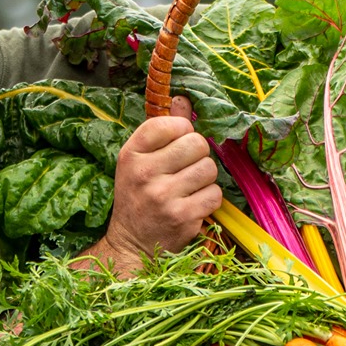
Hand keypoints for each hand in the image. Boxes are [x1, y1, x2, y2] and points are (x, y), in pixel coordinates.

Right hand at [95, 99, 221, 266]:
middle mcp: (144, 173)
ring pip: (209, 168)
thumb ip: (162, 131)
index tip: (177, 144)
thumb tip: (184, 100)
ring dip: (205, 178)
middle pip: (196, 143)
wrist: (132, 244)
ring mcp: (164, 196)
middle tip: (187, 168)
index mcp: (131, 155)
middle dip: (198, 154)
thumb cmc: (138, 197)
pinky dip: (209, 199)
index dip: (182, 130)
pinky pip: (215, 194)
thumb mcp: (139, 162)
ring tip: (189, 188)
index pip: (168, 124)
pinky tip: (194, 204)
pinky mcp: (183, 217)